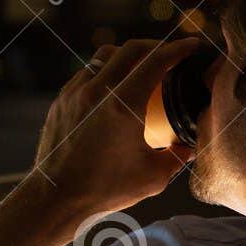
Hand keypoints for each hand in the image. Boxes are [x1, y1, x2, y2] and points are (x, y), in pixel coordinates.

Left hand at [32, 37, 202, 216]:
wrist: (54, 199)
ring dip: (126, 57)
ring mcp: (75, 93)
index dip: (178, 49)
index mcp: (122, 105)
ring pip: (104, 57)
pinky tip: (112, 88)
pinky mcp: (61, 101)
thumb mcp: (152, 177)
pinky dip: (103, 73)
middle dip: (154, 46)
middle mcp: (96, 91)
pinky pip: (85, 74)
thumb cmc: (103, 191)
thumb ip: (176, 158)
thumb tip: (190, 148)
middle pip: (130, 49)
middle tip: (168, 54)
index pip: (156, 61)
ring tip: (139, 69)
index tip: (191, 46)